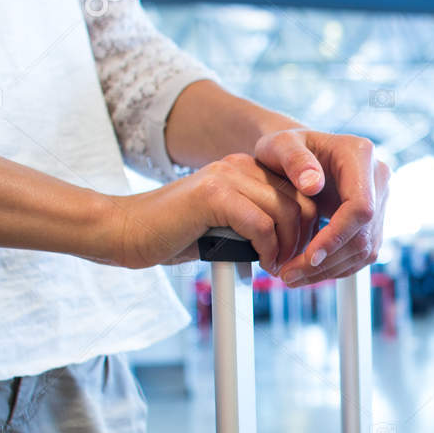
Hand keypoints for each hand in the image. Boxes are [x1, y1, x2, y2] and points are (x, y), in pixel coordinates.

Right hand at [102, 154, 313, 269]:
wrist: (126, 231)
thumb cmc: (174, 234)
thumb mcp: (227, 227)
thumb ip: (257, 224)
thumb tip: (295, 244)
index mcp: (245, 169)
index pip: (299, 191)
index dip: (306, 226)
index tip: (297, 253)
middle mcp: (239, 165)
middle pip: (300, 200)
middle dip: (302, 238)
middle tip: (290, 264)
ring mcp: (226, 176)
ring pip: (285, 212)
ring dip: (287, 247)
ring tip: (275, 266)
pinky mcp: (213, 195)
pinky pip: (262, 224)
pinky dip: (268, 249)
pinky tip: (262, 263)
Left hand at [255, 129, 388, 283]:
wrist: (296, 155)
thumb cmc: (285, 148)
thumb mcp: (279, 145)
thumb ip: (293, 159)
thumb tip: (314, 185)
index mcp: (360, 155)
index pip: (361, 207)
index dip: (337, 236)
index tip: (309, 257)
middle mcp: (378, 179)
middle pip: (364, 234)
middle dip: (328, 261)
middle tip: (289, 275)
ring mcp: (380, 201)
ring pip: (365, 250)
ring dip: (329, 270)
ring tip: (293, 277)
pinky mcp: (374, 221)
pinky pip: (361, 253)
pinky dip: (335, 267)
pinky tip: (307, 272)